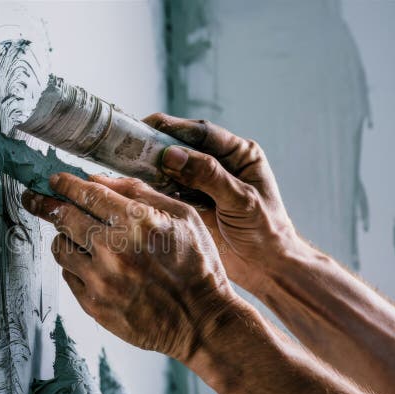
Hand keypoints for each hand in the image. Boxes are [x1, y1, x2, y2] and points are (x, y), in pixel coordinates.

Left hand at [21, 173, 241, 362]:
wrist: (200, 320)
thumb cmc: (196, 265)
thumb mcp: (181, 216)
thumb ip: (138, 192)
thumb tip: (97, 179)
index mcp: (137, 222)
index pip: (87, 193)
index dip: (64, 183)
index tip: (53, 180)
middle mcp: (114, 250)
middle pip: (63, 217)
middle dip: (45, 204)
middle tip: (36, 199)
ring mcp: (101, 280)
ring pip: (60, 247)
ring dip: (64, 237)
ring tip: (77, 237)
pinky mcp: (94, 305)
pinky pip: (69, 275)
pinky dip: (74, 265)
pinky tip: (92, 264)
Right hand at [143, 113, 299, 292]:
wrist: (267, 268)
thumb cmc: (266, 232)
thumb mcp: (241, 200)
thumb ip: (208, 176)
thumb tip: (173, 155)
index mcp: (239, 154)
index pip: (202, 132)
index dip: (174, 127)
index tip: (147, 125)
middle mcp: (221, 164)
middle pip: (184, 146)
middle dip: (158, 145)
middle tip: (130, 145)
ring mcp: (205, 184)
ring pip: (173, 168)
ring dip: (153, 167)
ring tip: (128, 165)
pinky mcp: (193, 204)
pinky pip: (170, 190)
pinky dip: (155, 188)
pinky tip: (139, 187)